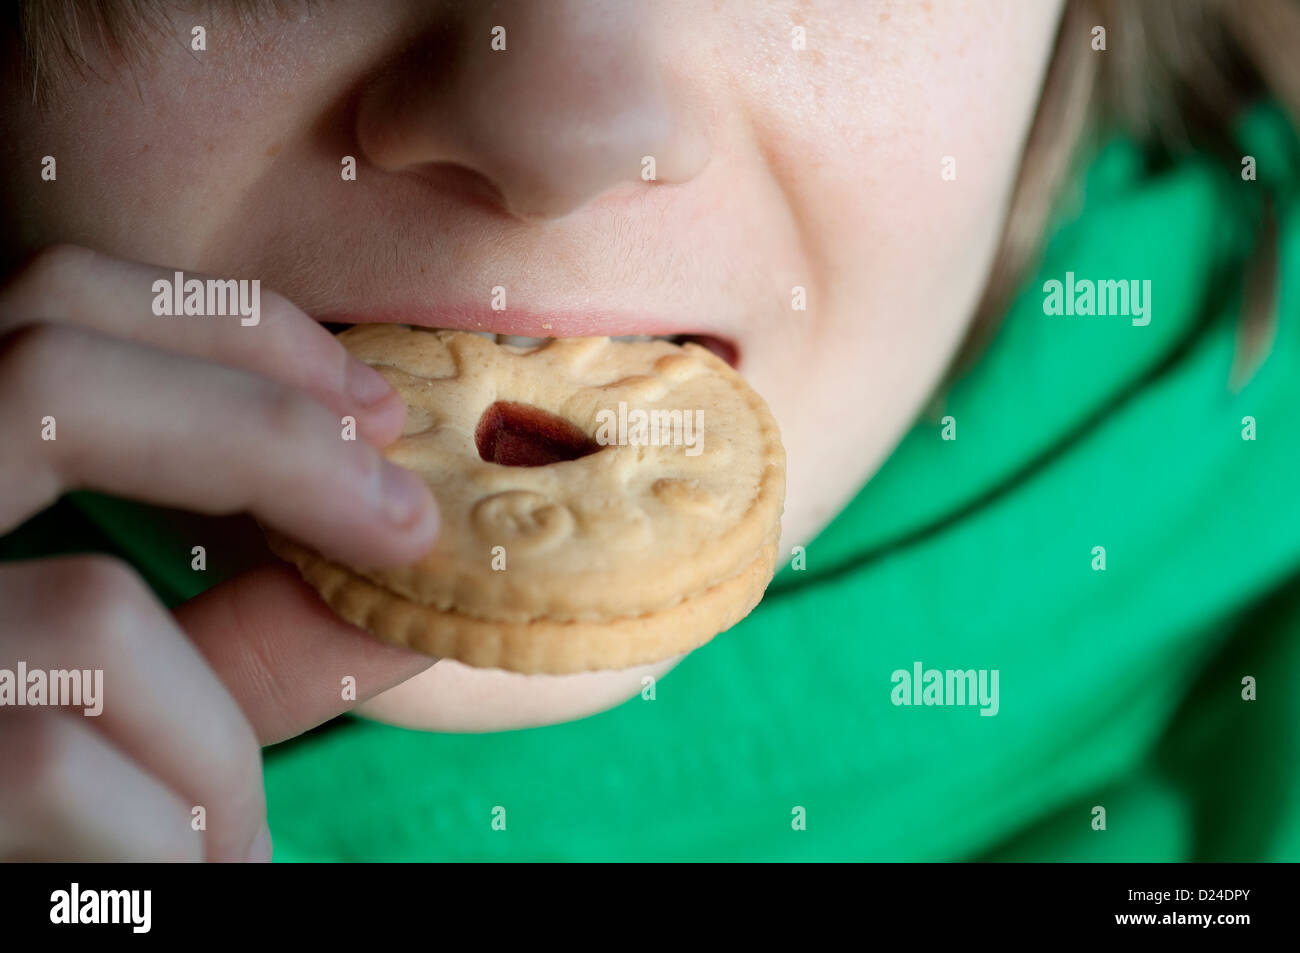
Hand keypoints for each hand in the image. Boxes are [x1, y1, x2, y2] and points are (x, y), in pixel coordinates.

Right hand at [0, 244, 439, 859]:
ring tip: (232, 827)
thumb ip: (251, 624)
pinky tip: (187, 870)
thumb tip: (410, 554)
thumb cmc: (43, 801)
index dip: (236, 328)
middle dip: (276, 442)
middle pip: (51, 374)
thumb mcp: (138, 694)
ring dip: (213, 743)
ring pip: (90, 612)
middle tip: (408, 523)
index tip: (376, 407)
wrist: (3, 877)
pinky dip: (167, 831)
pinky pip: (56, 763)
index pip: (58, 300)